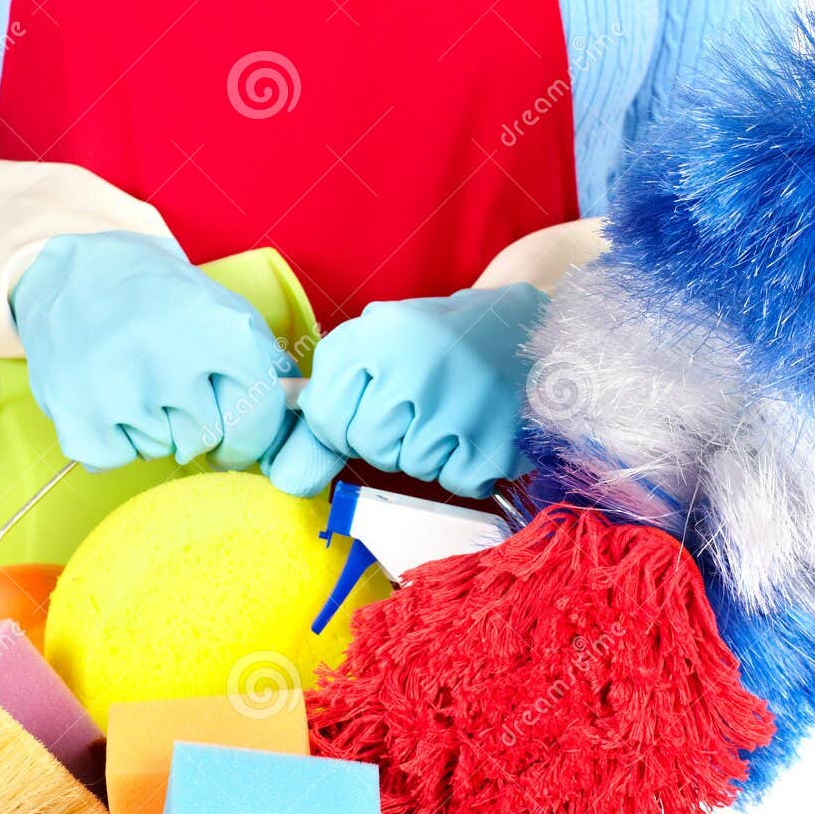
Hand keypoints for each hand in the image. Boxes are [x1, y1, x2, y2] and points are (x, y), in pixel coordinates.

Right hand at [12, 231, 295, 470]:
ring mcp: (122, 389)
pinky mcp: (77, 413)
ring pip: (160, 450)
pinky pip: (114, 458)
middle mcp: (174, 359)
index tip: (235, 436)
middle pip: (208, 440)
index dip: (249, 436)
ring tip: (134, 381)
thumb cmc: (162, 300)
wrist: (75, 273)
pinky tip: (103, 395)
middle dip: (196, 428)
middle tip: (173, 393)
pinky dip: (110, 438)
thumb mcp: (226, 315)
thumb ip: (267, 369)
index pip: (258, 418)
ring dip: (151, 429)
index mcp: (223, 332)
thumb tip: (299, 419)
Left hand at [265, 283, 544, 498]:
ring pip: (412, 466)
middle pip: (369, 446)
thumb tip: (284, 445)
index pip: (326, 415)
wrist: (530, 332)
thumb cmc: (440, 344)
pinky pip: (457, 481)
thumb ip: (329, 391)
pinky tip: (479, 429)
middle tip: (422, 407)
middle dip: (389, 438)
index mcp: (380, 334)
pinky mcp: (498, 439)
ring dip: (429, 452)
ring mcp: (461, 404)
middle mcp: (418, 365)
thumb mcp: (380, 343)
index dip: (344, 422)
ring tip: (455, 411)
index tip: (372, 405)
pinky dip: (466, 466)